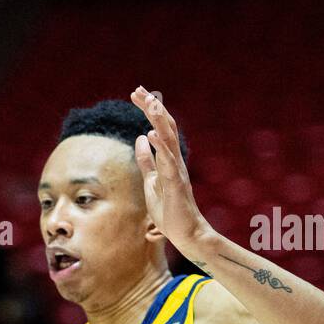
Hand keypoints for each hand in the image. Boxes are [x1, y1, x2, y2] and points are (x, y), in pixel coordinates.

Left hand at [130, 86, 210, 251]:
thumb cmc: (169, 209)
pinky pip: (167, 163)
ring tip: (150, 102)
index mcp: (167, 159)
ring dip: (158, 120)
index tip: (137, 94)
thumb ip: (146, 160)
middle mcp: (174, 160)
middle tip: (139, 90)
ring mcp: (176, 171)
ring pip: (169, 140)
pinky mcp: (175, 184)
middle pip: (164, 128)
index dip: (148, 110)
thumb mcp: (150, 181)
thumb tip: (139, 138)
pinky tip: (150, 133)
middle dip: (152, 108)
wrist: (186, 233)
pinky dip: (159, 147)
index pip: (158, 128)